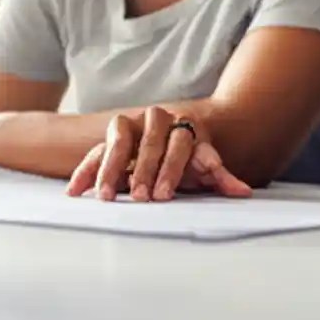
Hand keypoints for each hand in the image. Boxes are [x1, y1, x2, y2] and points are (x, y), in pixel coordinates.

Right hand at [65, 107, 251, 201]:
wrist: (173, 131)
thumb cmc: (189, 156)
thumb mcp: (204, 168)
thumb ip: (221, 178)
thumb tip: (243, 192)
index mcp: (183, 126)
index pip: (179, 144)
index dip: (171, 169)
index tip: (164, 194)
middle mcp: (156, 122)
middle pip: (149, 142)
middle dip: (143, 170)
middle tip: (140, 197)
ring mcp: (131, 128)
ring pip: (118, 142)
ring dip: (111, 169)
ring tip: (106, 196)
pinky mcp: (109, 140)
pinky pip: (94, 152)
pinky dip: (85, 171)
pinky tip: (76, 191)